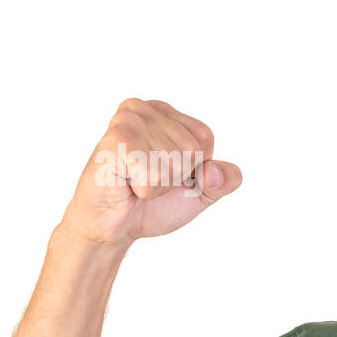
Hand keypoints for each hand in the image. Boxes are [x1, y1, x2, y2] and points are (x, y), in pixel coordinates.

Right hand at [62, 98, 241, 245]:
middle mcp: (144, 109)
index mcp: (164, 112)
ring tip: (133, 182)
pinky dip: (145, 190)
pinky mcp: (114, 141)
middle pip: (192, 150)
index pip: (205, 138)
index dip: (192, 167)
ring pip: (175, 163)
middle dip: (174, 177)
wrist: (113, 227)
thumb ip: (223, 180)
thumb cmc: (151, 204)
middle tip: (145, 180)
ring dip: (157, 185)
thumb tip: (218, 172)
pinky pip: (154, 174)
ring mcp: (127, 121)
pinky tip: (125, 184)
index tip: (163, 173)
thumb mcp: (200, 192)